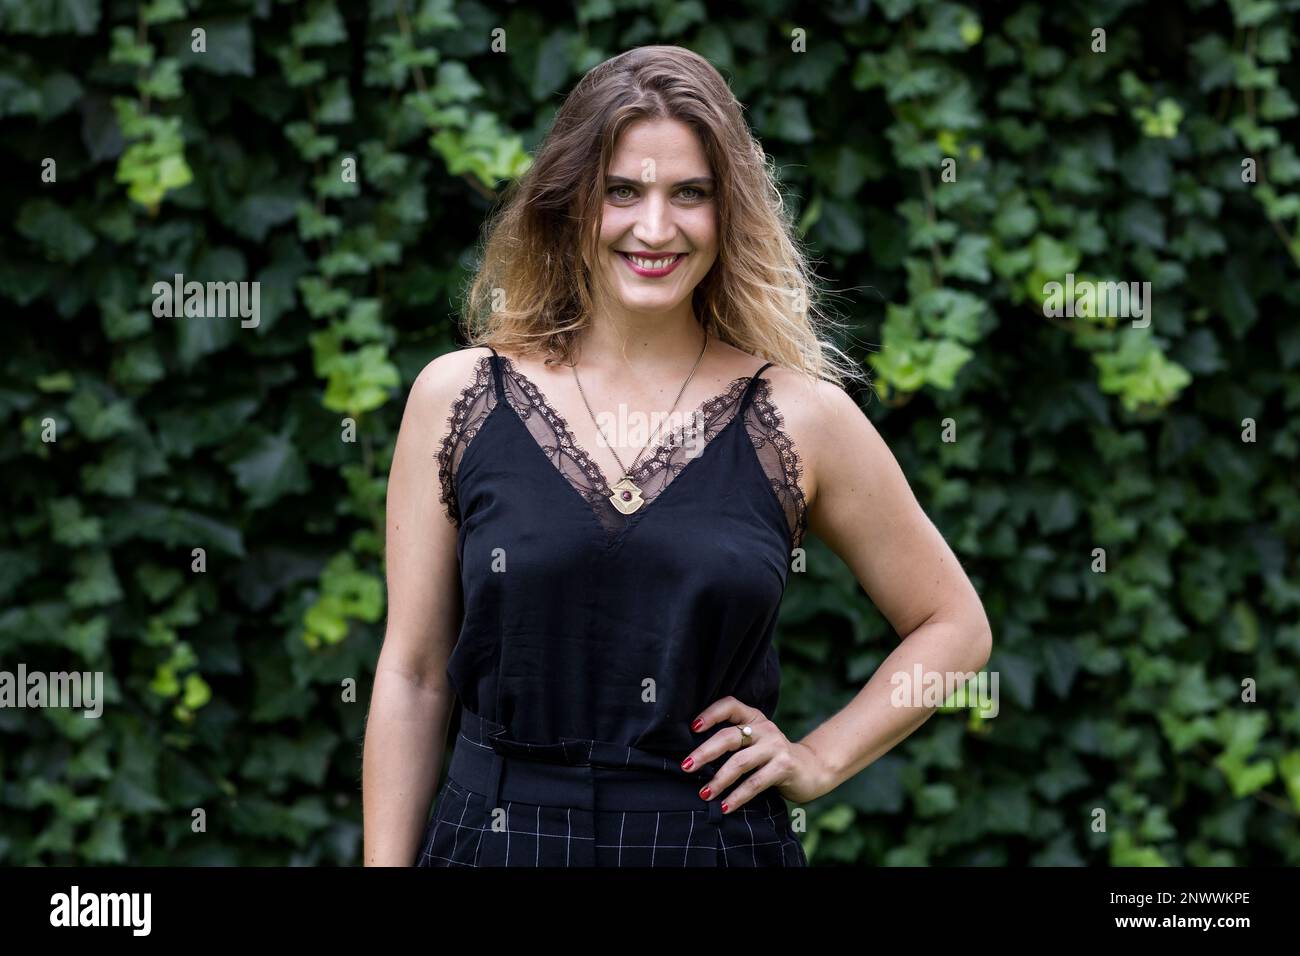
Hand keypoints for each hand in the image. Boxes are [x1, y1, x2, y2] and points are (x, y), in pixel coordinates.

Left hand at [680, 696, 828, 810]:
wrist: (812, 769)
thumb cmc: (772, 757)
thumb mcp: (755, 742)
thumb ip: (734, 742)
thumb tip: (694, 758)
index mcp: (754, 718)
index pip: (730, 705)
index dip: (711, 714)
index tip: (693, 727)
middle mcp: (765, 728)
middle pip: (729, 736)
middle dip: (705, 752)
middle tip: (686, 766)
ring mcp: (775, 746)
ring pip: (740, 762)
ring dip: (719, 780)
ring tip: (704, 793)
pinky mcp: (784, 767)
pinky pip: (754, 783)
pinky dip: (737, 796)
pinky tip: (726, 806)